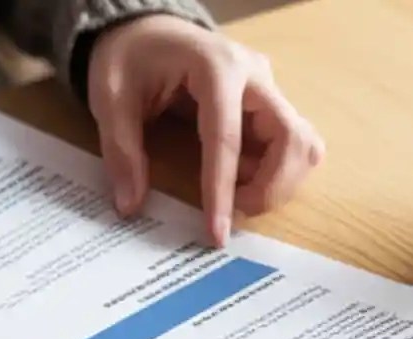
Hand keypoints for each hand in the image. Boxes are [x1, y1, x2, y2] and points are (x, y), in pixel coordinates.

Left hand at [89, 15, 324, 245]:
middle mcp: (253, 75)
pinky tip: (243, 180)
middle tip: (235, 211)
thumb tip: (131, 204)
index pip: (227, 138)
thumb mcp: (110, 97)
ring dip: (279, 182)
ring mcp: (267, 88)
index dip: (222, 191)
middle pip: (291, 138)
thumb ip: (121, 150)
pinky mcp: (269, 103)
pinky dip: (277, 172)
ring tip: (238, 196)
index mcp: (215, 67)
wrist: (145, 28)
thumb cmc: (129, 57)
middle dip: (271, 187)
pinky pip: (292, 144)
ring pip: (302, 143)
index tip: (217, 234)